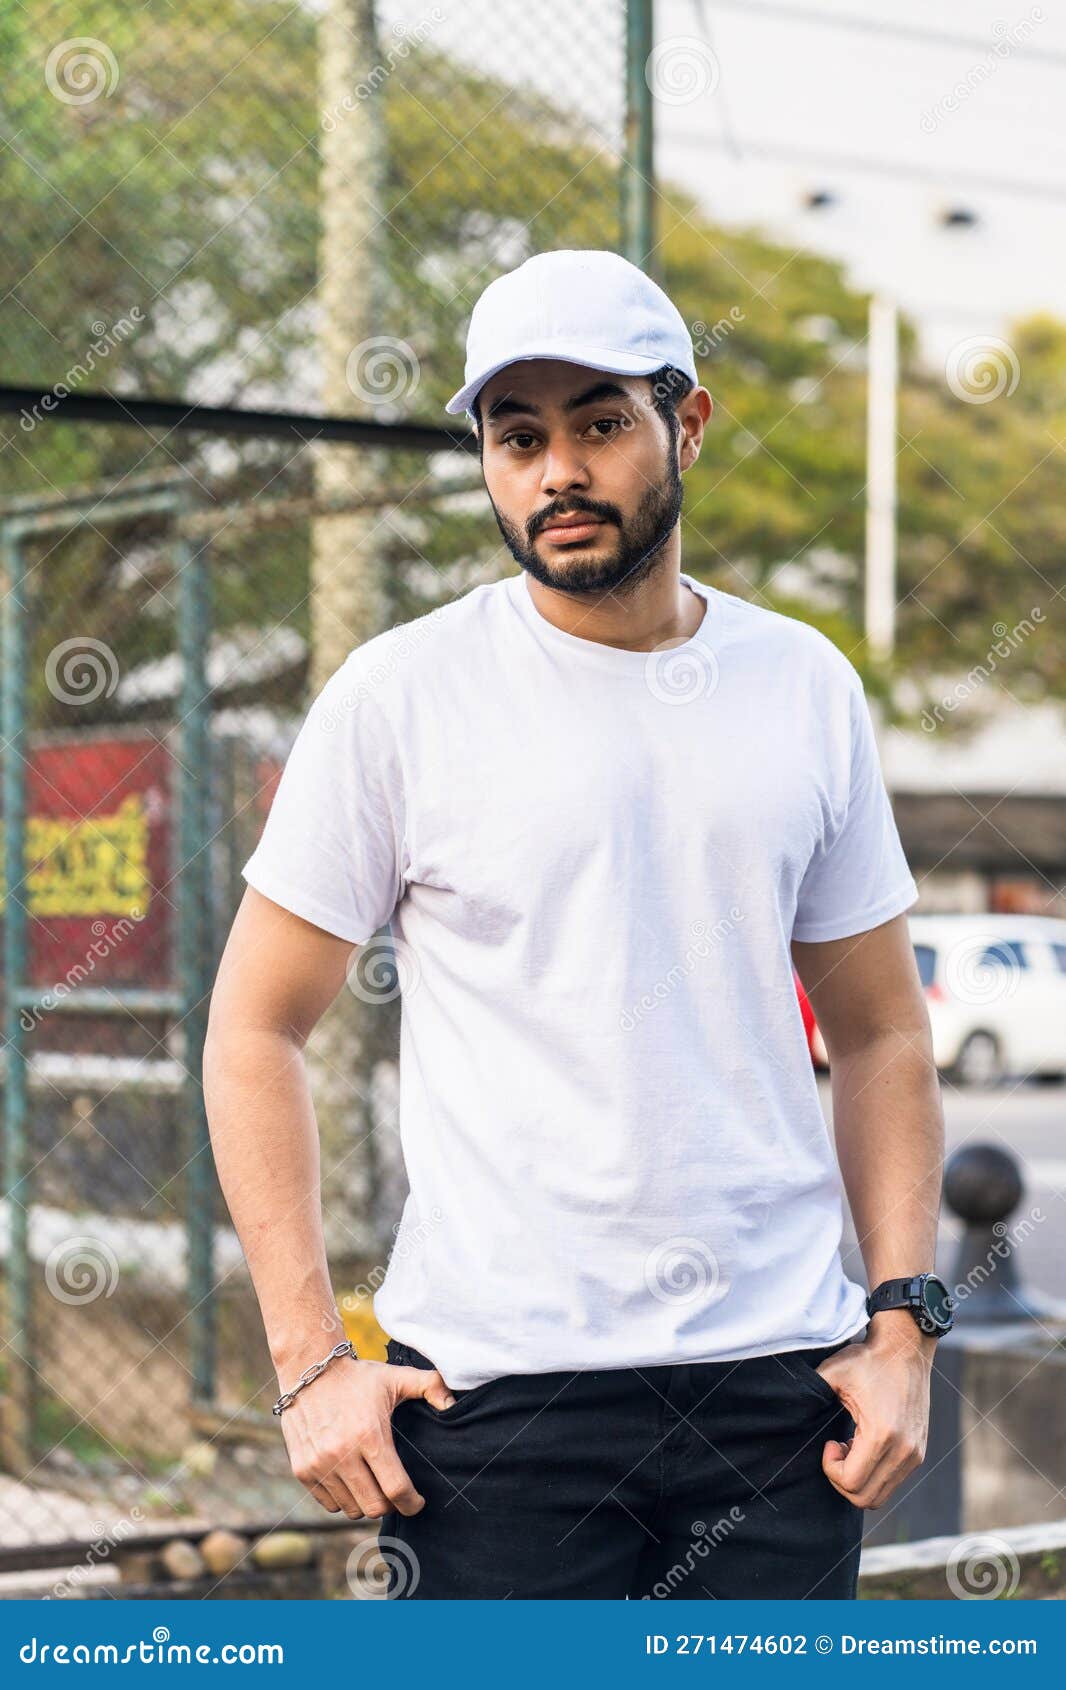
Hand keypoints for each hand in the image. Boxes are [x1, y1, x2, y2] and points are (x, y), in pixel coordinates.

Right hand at [277, 1355, 456, 1518]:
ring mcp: (319, 1464)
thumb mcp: (396, 1377)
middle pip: (373, 1507)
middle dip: (390, 1505)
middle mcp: (341, 1454)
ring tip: (373, 1484)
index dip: (412, 1503)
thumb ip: (431, 1386)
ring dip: (365, 1503)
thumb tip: (453, 1405)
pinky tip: (351, 1480)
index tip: (418, 1502)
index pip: (395, 1489)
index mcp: (369, 1435)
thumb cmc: (358, 1377)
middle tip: (395, 1492)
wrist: (309, 1371)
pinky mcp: (302, 1469)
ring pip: (350, 1509)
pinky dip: (343, 1499)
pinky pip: (329, 1503)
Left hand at [813, 1313, 933, 1508]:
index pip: (851, 1483)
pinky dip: (873, 1474)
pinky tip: (863, 1445)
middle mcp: (903, 1451)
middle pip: (865, 1498)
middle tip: (835, 1449)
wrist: (905, 1348)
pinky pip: (892, 1483)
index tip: (829, 1443)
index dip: (830, 1469)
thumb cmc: (868, 1360)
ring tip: (849, 1447)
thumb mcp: (834, 1372)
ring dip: (859, 1479)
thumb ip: (810, 1393)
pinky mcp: (919, 1452)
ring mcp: (914, 1454)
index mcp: (882, 1435)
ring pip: (880, 1496)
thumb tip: (785, 1406)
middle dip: (842, 1480)